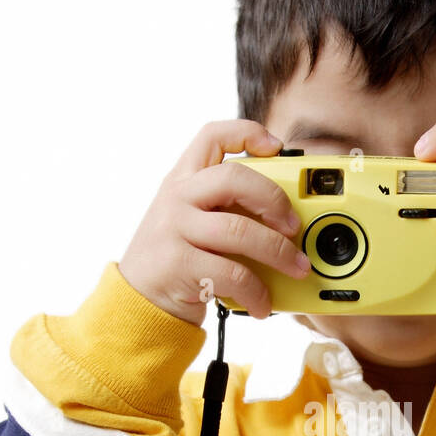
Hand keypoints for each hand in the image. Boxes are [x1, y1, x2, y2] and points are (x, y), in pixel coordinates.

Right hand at [119, 120, 309, 323]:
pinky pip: (232, 274)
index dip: (247, 133)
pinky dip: (256, 291)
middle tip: (294, 225)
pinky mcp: (180, 265)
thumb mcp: (193, 219)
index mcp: (183, 179)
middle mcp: (177, 197)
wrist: (139, 299)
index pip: (212, 136)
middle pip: (233, 179)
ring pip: (240, 230)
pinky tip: (262, 302)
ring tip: (296, 267)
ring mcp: (175, 229)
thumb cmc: (178, 257)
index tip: (277, 146)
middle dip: (274, 200)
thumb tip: (288, 218)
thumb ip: (227, 207)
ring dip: (278, 252)